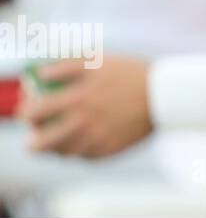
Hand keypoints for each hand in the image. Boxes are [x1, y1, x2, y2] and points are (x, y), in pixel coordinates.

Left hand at [17, 56, 151, 157]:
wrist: (166, 94)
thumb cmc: (130, 72)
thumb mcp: (99, 60)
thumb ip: (66, 65)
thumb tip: (41, 73)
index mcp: (77, 96)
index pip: (35, 112)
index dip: (27, 112)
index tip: (30, 110)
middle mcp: (83, 121)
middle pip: (40, 143)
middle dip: (33, 140)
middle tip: (37, 133)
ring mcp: (95, 138)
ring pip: (60, 154)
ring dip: (55, 147)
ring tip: (58, 141)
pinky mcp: (108, 151)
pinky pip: (83, 157)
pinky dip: (79, 151)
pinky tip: (83, 142)